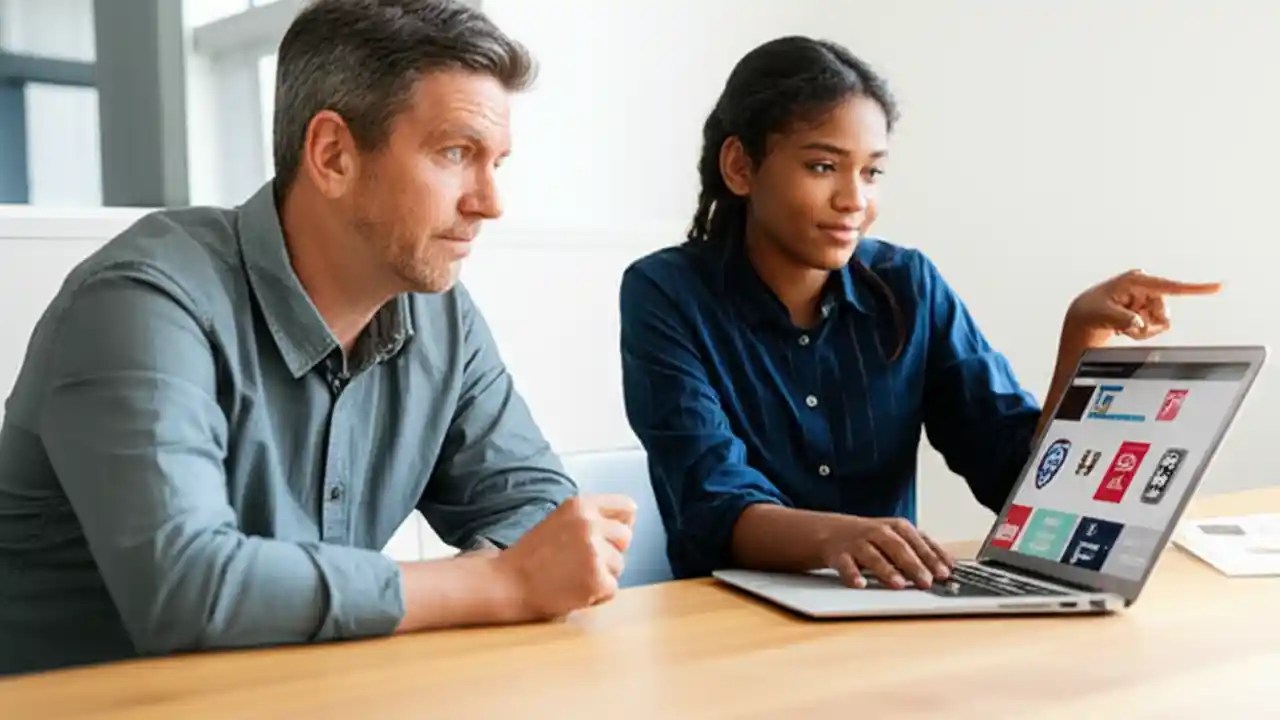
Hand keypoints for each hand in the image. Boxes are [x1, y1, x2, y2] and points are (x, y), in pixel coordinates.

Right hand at [494, 494, 636, 620]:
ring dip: (602, 574)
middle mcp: (590, 524)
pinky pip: (612, 588)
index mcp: (581, 505)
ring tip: (573, 575)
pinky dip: (596, 595)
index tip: (611, 534)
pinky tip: (573, 590)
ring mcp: (594, 553)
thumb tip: (629, 522)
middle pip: (625, 537)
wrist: (507, 583)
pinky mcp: (596, 580)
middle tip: (582, 561)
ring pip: (620, 565)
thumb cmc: (531, 555)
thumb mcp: (561, 520)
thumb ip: (591, 517)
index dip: (622, 522)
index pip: (626, 507)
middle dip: (610, 551)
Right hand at [819, 516, 953, 589]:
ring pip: (873, 555)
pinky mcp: (839, 554)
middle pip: (898, 547)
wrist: (829, 531)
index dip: (933, 557)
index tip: (946, 572)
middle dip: (914, 565)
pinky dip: (852, 574)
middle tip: (927, 581)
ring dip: (886, 570)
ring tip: (898, 584)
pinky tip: (860, 584)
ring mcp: (857, 543)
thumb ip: (920, 551)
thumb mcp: (896, 538)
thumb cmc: (869, 538)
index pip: (918, 541)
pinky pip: (845, 565)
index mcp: (897, 528)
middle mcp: (878, 533)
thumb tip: (949, 568)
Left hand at [1066, 269, 1220, 344]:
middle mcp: (1146, 286)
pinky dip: (1140, 331)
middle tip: (1125, 324)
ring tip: (1122, 325)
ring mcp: (1147, 298)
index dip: (1196, 288)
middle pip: (1165, 313)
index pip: (1171, 286)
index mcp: (1137, 280)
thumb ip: (1123, 319)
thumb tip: (1139, 323)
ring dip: (1142, 329)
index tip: (1220, 287)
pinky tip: (1125, 326)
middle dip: (1147, 324)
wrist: (1084, 318)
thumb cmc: (1089, 312)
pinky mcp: (1148, 308)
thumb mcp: (1103, 316)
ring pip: (1162, 323)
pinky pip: (1156, 327)